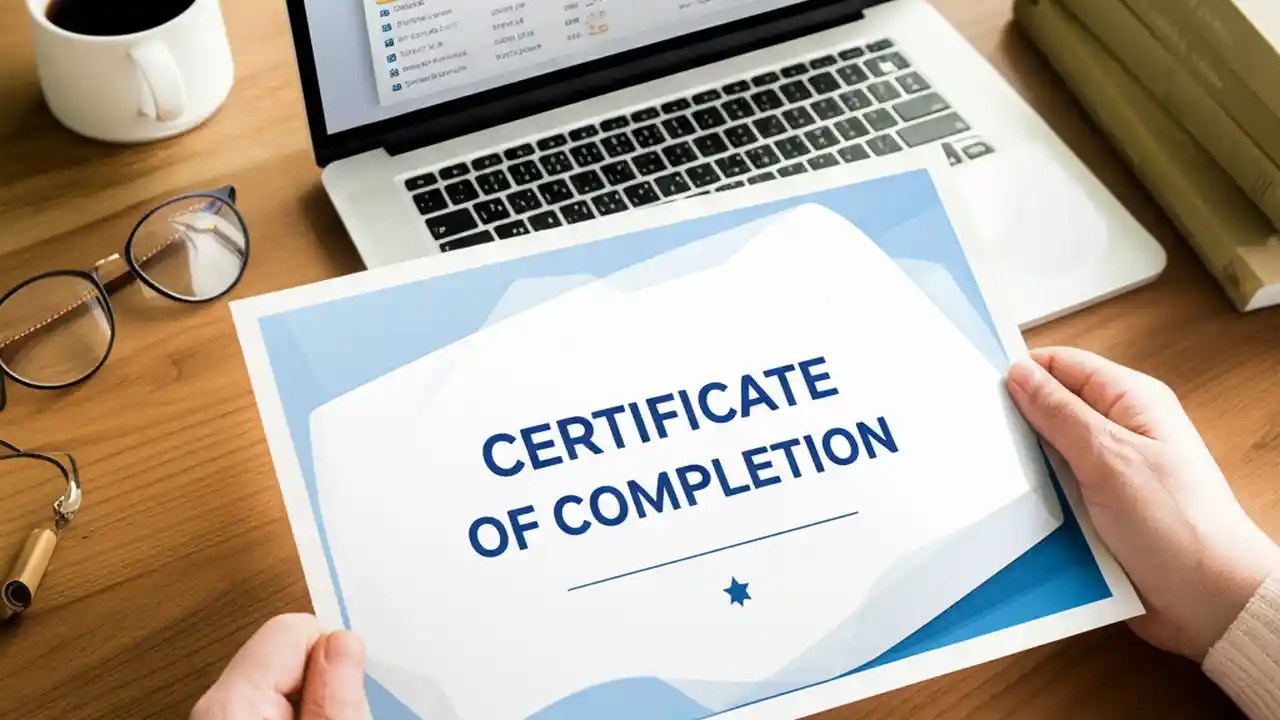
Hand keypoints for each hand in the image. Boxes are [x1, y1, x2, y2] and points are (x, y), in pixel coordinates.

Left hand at [191, 614, 366, 718]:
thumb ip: (337, 694)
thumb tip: (343, 643)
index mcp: (235, 701)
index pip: (292, 627)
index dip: (329, 654)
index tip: (341, 687)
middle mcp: (213, 705)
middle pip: (281, 651)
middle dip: (316, 677)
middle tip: (329, 715)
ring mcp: (212, 718)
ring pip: (273, 680)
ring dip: (303, 699)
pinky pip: (261, 703)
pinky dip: (287, 713)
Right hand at [1006, 347, 1279, 661]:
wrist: (1208, 599)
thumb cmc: (1173, 522)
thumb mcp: (1107, 457)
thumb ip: (1059, 412)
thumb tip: (1019, 372)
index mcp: (1132, 400)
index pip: (1064, 365)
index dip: (1022, 372)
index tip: (977, 389)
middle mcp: (1121, 429)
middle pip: (1054, 408)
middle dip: (1017, 421)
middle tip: (974, 434)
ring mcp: (1110, 470)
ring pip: (1050, 453)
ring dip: (1025, 464)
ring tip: (985, 471)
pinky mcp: (1101, 507)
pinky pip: (1056, 490)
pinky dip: (1036, 495)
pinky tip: (1008, 504)